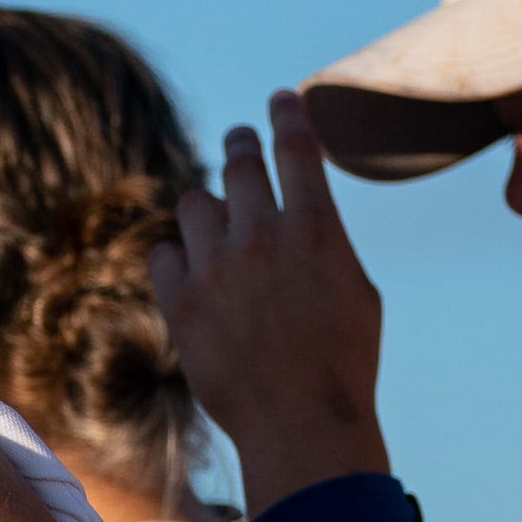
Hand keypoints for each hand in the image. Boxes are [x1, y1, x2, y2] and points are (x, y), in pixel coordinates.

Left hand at [151, 90, 391, 511]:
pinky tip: (189, 269)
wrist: (300, 422)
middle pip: (238, 163)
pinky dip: (176, 257)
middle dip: (240, 145)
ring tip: (217, 223)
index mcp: (315, 228)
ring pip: (194, 204)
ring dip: (207, 207)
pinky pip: (163, 254)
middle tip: (239, 140)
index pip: (296, 147)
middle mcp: (261, 237)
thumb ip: (325, 242)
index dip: (287, 115)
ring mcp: (216, 268)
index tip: (280, 99)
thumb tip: (301, 216)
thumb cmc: (342, 362)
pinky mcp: (180, 303)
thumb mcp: (358, 290)